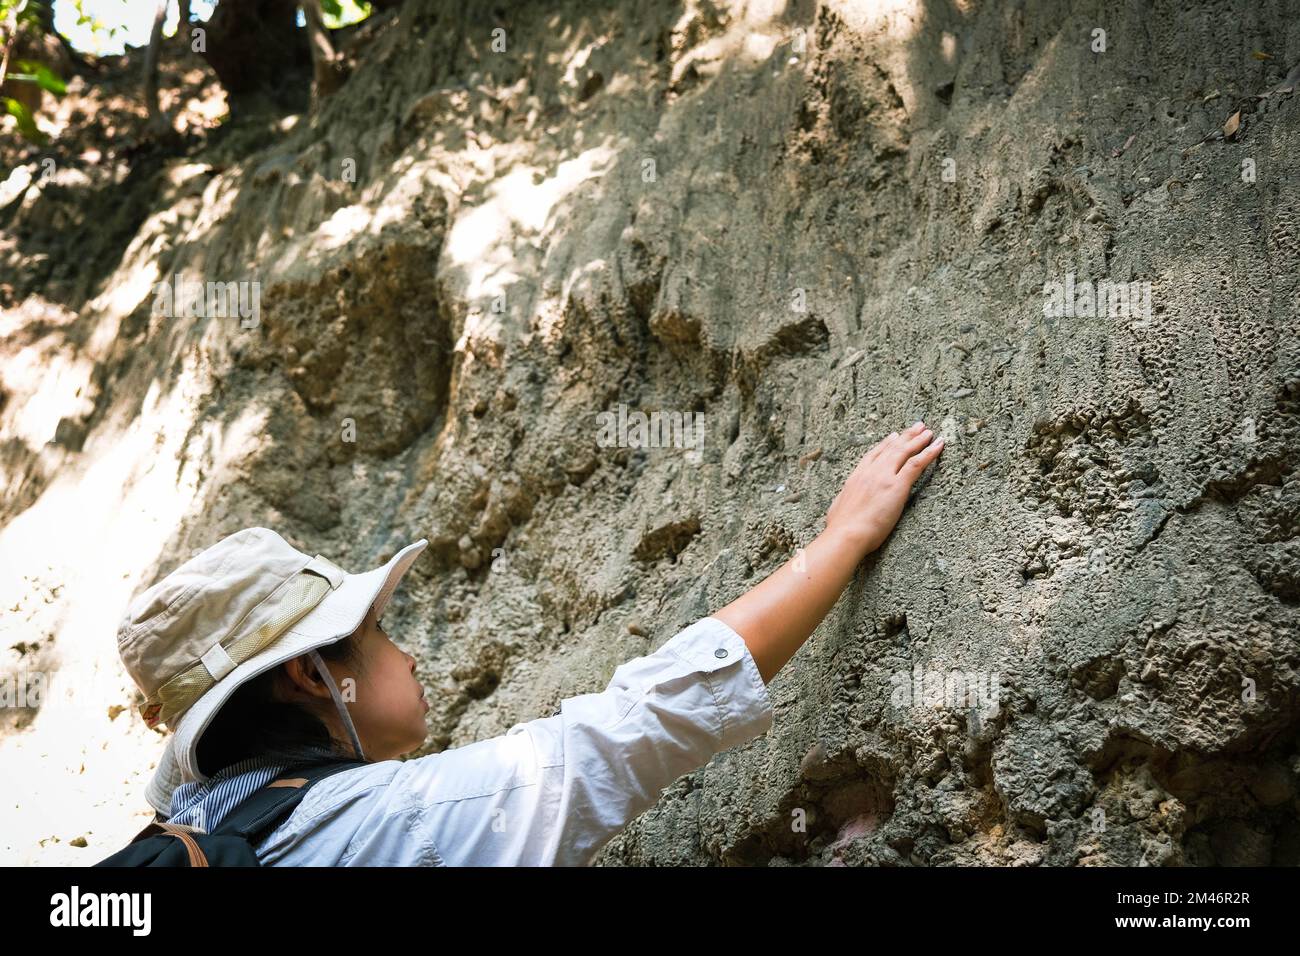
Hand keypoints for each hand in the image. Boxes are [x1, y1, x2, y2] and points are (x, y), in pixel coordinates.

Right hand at [824, 421, 943, 554]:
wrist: (847, 534)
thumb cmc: (840, 528)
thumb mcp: (838, 508)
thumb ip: (845, 501)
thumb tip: (842, 504)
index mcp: (856, 477)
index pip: (873, 455)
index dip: (885, 444)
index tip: (894, 436)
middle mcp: (870, 472)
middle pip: (891, 449)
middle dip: (906, 436)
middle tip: (917, 426)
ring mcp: (884, 477)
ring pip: (904, 452)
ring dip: (918, 440)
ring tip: (928, 432)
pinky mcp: (897, 485)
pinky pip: (917, 464)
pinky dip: (929, 452)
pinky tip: (938, 445)